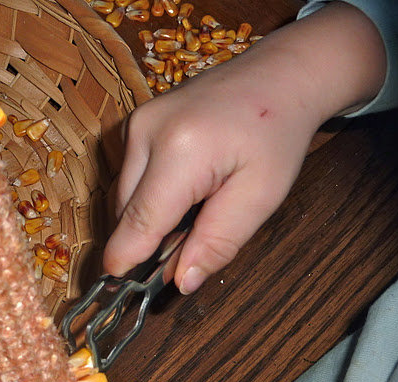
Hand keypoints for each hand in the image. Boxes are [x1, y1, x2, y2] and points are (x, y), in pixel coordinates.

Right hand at [103, 2, 385, 293]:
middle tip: (186, 250)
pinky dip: (147, 196)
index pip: (139, 221)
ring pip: (122, 196)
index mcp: (181, 151)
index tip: (118, 291)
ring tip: (192, 214)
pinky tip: (182, 192)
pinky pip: (129, 176)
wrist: (279, 75)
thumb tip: (180, 283)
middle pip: (125, 212)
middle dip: (146, 240)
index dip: (126, 261)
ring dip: (146, 219)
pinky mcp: (135, 121)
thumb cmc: (277, 136)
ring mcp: (136, 122)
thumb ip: (218, 242)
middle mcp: (146, 131)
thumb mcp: (261, 197)